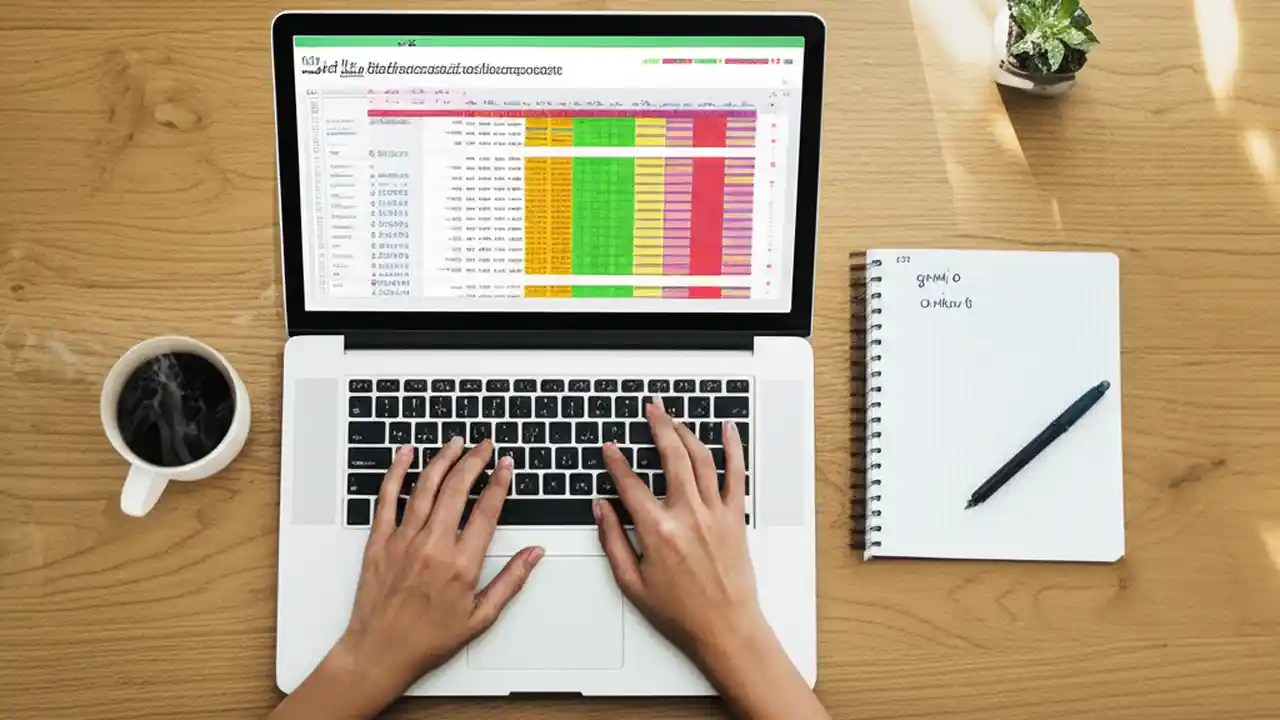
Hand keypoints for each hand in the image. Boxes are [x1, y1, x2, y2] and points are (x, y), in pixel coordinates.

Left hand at [272, 438, 542, 718]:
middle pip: (456, 489)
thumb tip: (534, 553)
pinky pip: (387, 498)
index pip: (486, 510)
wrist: (378, 653)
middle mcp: (432, 546)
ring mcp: (403, 541)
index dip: (499, 482)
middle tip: (484, 445)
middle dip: (474, 460)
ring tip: (455, 443)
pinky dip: (396, 472)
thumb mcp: (480, 617)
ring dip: (442, 459)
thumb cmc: (427, 640)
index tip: (505, 465)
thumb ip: (511, 580)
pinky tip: (405, 454)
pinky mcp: (379, 542)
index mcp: (461, 565)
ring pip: (425, 486)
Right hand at [594, 401, 759, 663]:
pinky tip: (728, 429)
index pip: (630, 484)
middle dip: (658, 426)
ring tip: (674, 417)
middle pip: (671, 456)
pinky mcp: (735, 518)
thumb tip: (601, 507)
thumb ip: (613, 540)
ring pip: (701, 458)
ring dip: (686, 431)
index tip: (610, 447)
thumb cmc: (680, 613)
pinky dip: (733, 448)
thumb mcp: (631, 582)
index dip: (616, 461)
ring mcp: (715, 514)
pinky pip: (736, 474)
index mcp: (657, 531)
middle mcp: (687, 515)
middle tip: (650, 409)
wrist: (725, 628)